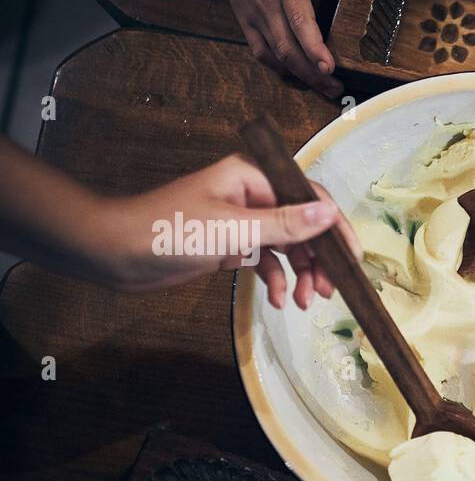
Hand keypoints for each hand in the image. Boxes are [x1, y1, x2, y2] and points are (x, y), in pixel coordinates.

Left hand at [96, 153, 361, 309]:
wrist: (115, 252)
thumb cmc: (169, 230)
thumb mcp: (233, 229)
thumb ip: (286, 224)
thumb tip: (330, 211)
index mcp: (254, 178)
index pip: (310, 196)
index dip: (335, 227)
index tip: (353, 260)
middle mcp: (252, 195)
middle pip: (303, 225)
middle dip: (319, 259)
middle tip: (329, 291)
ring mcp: (241, 221)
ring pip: (288, 246)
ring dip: (301, 274)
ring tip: (306, 302)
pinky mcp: (230, 245)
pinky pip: (266, 261)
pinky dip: (276, 280)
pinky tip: (277, 299)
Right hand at [202, 0, 342, 97]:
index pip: (301, 23)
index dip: (314, 50)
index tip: (329, 69)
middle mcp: (267, 3)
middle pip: (289, 50)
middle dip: (313, 75)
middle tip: (335, 89)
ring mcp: (253, 14)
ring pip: (274, 57)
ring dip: (299, 77)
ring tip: (321, 88)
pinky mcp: (243, 19)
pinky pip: (260, 52)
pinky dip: (278, 68)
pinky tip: (295, 75)